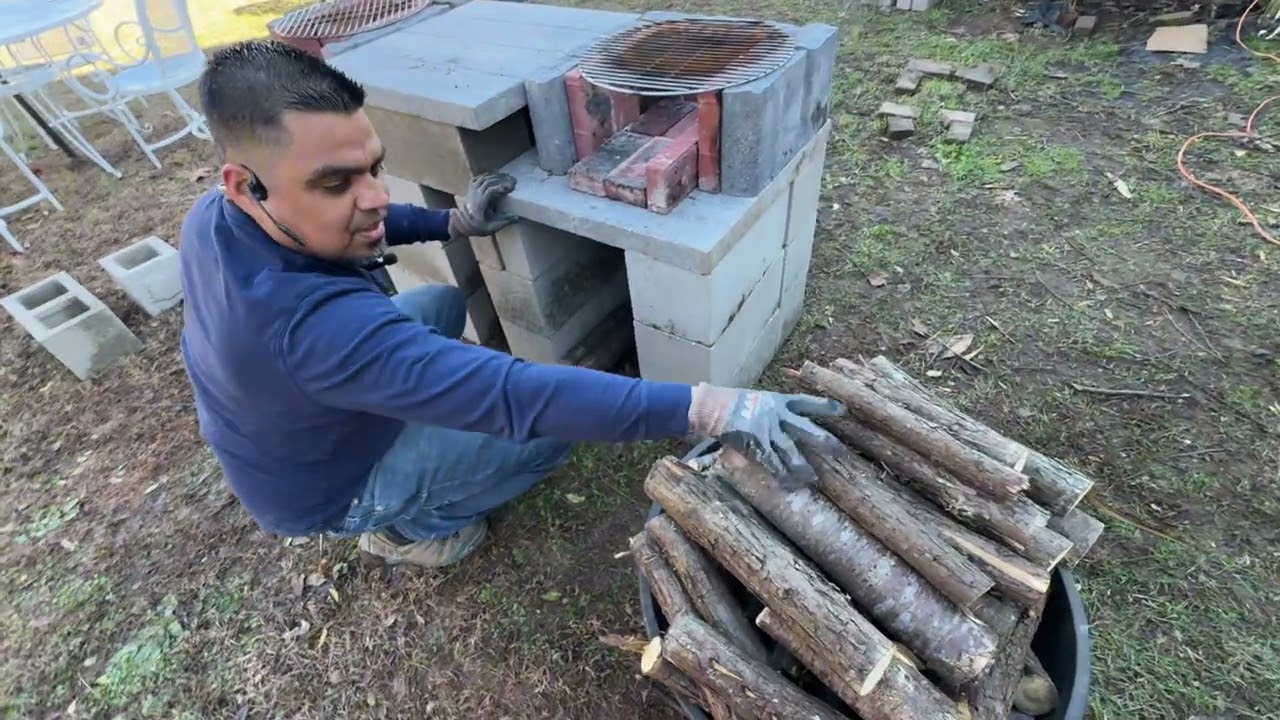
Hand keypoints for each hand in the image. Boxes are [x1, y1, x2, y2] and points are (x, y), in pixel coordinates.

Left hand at [449, 172, 518, 238]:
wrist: (459, 225)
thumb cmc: (476, 228)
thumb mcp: (490, 228)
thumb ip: (504, 222)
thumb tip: (517, 217)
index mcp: (480, 203)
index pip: (490, 190)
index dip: (501, 187)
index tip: (510, 187)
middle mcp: (475, 195)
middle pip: (487, 181)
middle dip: (501, 179)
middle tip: (512, 180)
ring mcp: (471, 191)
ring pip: (482, 178)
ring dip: (494, 176)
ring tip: (505, 176)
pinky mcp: (469, 190)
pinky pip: (476, 179)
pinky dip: (485, 176)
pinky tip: (491, 176)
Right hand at [688, 383, 846, 489]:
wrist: (712, 408)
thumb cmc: (733, 402)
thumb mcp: (758, 400)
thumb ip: (775, 411)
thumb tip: (789, 422)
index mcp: (780, 401)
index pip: (808, 403)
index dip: (826, 407)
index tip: (843, 412)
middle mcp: (778, 416)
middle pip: (807, 429)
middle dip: (825, 441)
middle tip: (841, 451)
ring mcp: (768, 431)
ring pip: (791, 452)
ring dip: (803, 467)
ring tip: (814, 479)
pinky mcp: (757, 445)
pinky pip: (772, 463)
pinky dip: (780, 475)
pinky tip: (788, 485)